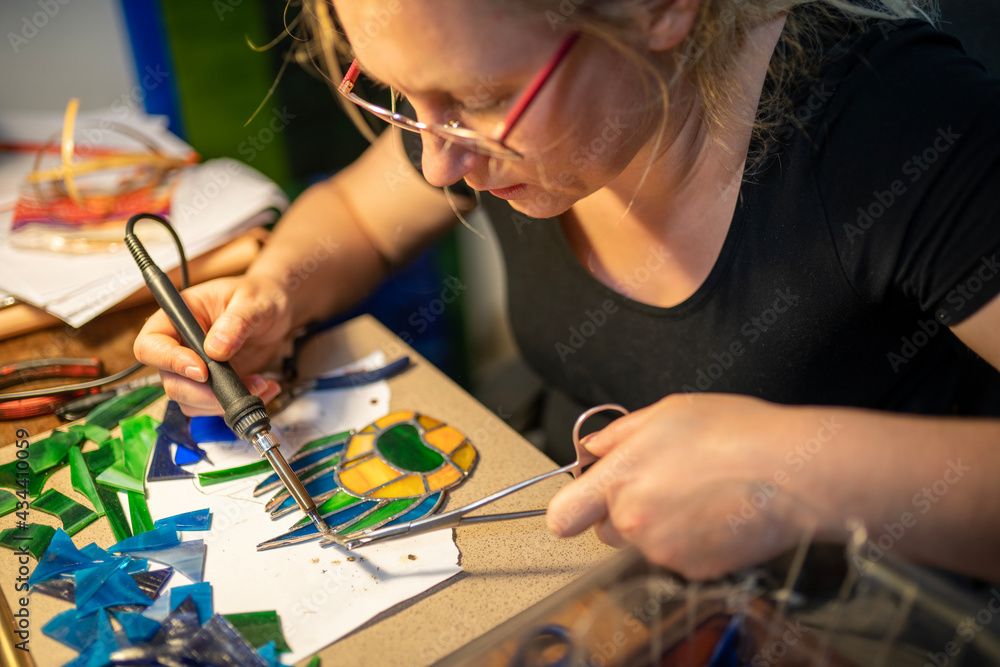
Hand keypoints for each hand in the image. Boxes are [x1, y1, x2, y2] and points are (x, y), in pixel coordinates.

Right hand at [133, 275, 291, 415]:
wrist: (277, 311)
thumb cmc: (259, 295)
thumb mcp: (253, 301)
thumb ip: (236, 321)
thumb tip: (216, 348)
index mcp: (180, 316)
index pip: (151, 345)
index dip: (169, 362)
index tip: (202, 370)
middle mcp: (182, 345)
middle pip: (170, 381)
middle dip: (203, 393)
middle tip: (237, 388)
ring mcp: (197, 368)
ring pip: (190, 400)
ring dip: (223, 402)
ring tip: (260, 384)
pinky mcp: (214, 384)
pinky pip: (213, 406)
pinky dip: (237, 405)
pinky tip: (264, 389)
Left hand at [546, 393, 819, 579]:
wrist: (794, 472)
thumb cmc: (737, 433)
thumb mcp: (668, 411)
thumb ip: (619, 434)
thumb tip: (593, 448)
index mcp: (620, 480)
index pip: (562, 515)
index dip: (572, 506)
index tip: (584, 498)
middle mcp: (634, 522)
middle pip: (604, 529)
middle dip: (622, 510)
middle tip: (660, 483)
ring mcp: (663, 551)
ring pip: (642, 543)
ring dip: (658, 525)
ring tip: (697, 493)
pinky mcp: (694, 571)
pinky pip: (676, 558)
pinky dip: (689, 541)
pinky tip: (715, 513)